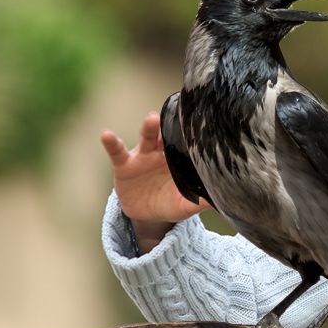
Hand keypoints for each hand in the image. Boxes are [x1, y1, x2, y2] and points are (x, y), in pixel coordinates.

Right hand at [100, 113, 209, 240]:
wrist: (145, 213)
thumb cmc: (169, 202)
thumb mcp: (185, 205)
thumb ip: (199, 202)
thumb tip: (220, 202)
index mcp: (181, 159)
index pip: (188, 143)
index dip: (194, 134)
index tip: (204, 122)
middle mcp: (163, 152)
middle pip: (169, 135)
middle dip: (174, 125)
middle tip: (181, 114)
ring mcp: (143, 156)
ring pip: (147, 138)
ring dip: (149, 128)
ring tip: (151, 118)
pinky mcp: (125, 164)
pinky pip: (117, 152)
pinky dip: (111, 143)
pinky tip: (106, 134)